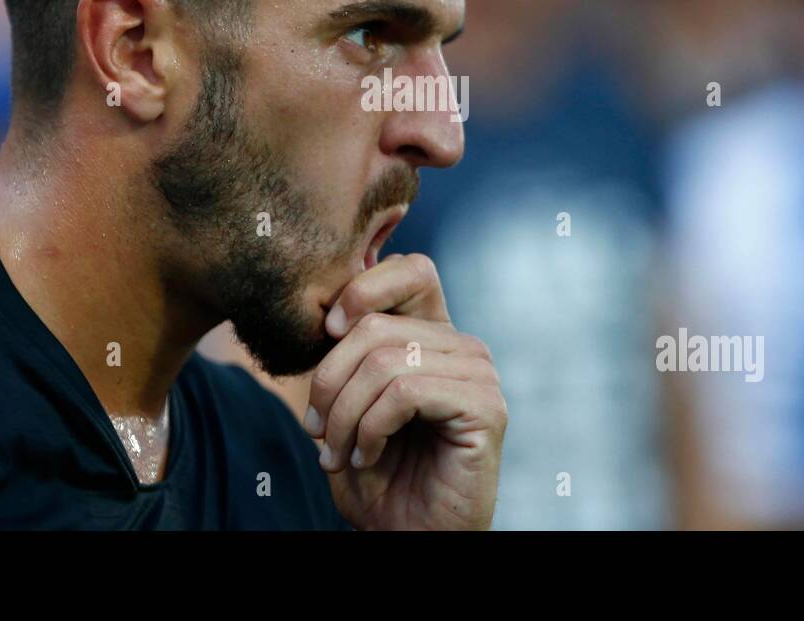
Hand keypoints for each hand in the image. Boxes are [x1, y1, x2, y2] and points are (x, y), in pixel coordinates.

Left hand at [304, 253, 506, 529]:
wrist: (410, 535)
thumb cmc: (380, 475)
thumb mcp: (348, 403)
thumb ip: (347, 355)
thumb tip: (329, 315)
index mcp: (434, 335)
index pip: (412, 268)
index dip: (362, 288)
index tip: (328, 332)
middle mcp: (462, 346)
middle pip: (375, 325)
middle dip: (329, 381)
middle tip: (318, 431)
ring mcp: (479, 374)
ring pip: (385, 362)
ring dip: (344, 415)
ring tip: (337, 453)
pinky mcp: (486, 408)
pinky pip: (405, 393)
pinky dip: (370, 428)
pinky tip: (367, 456)